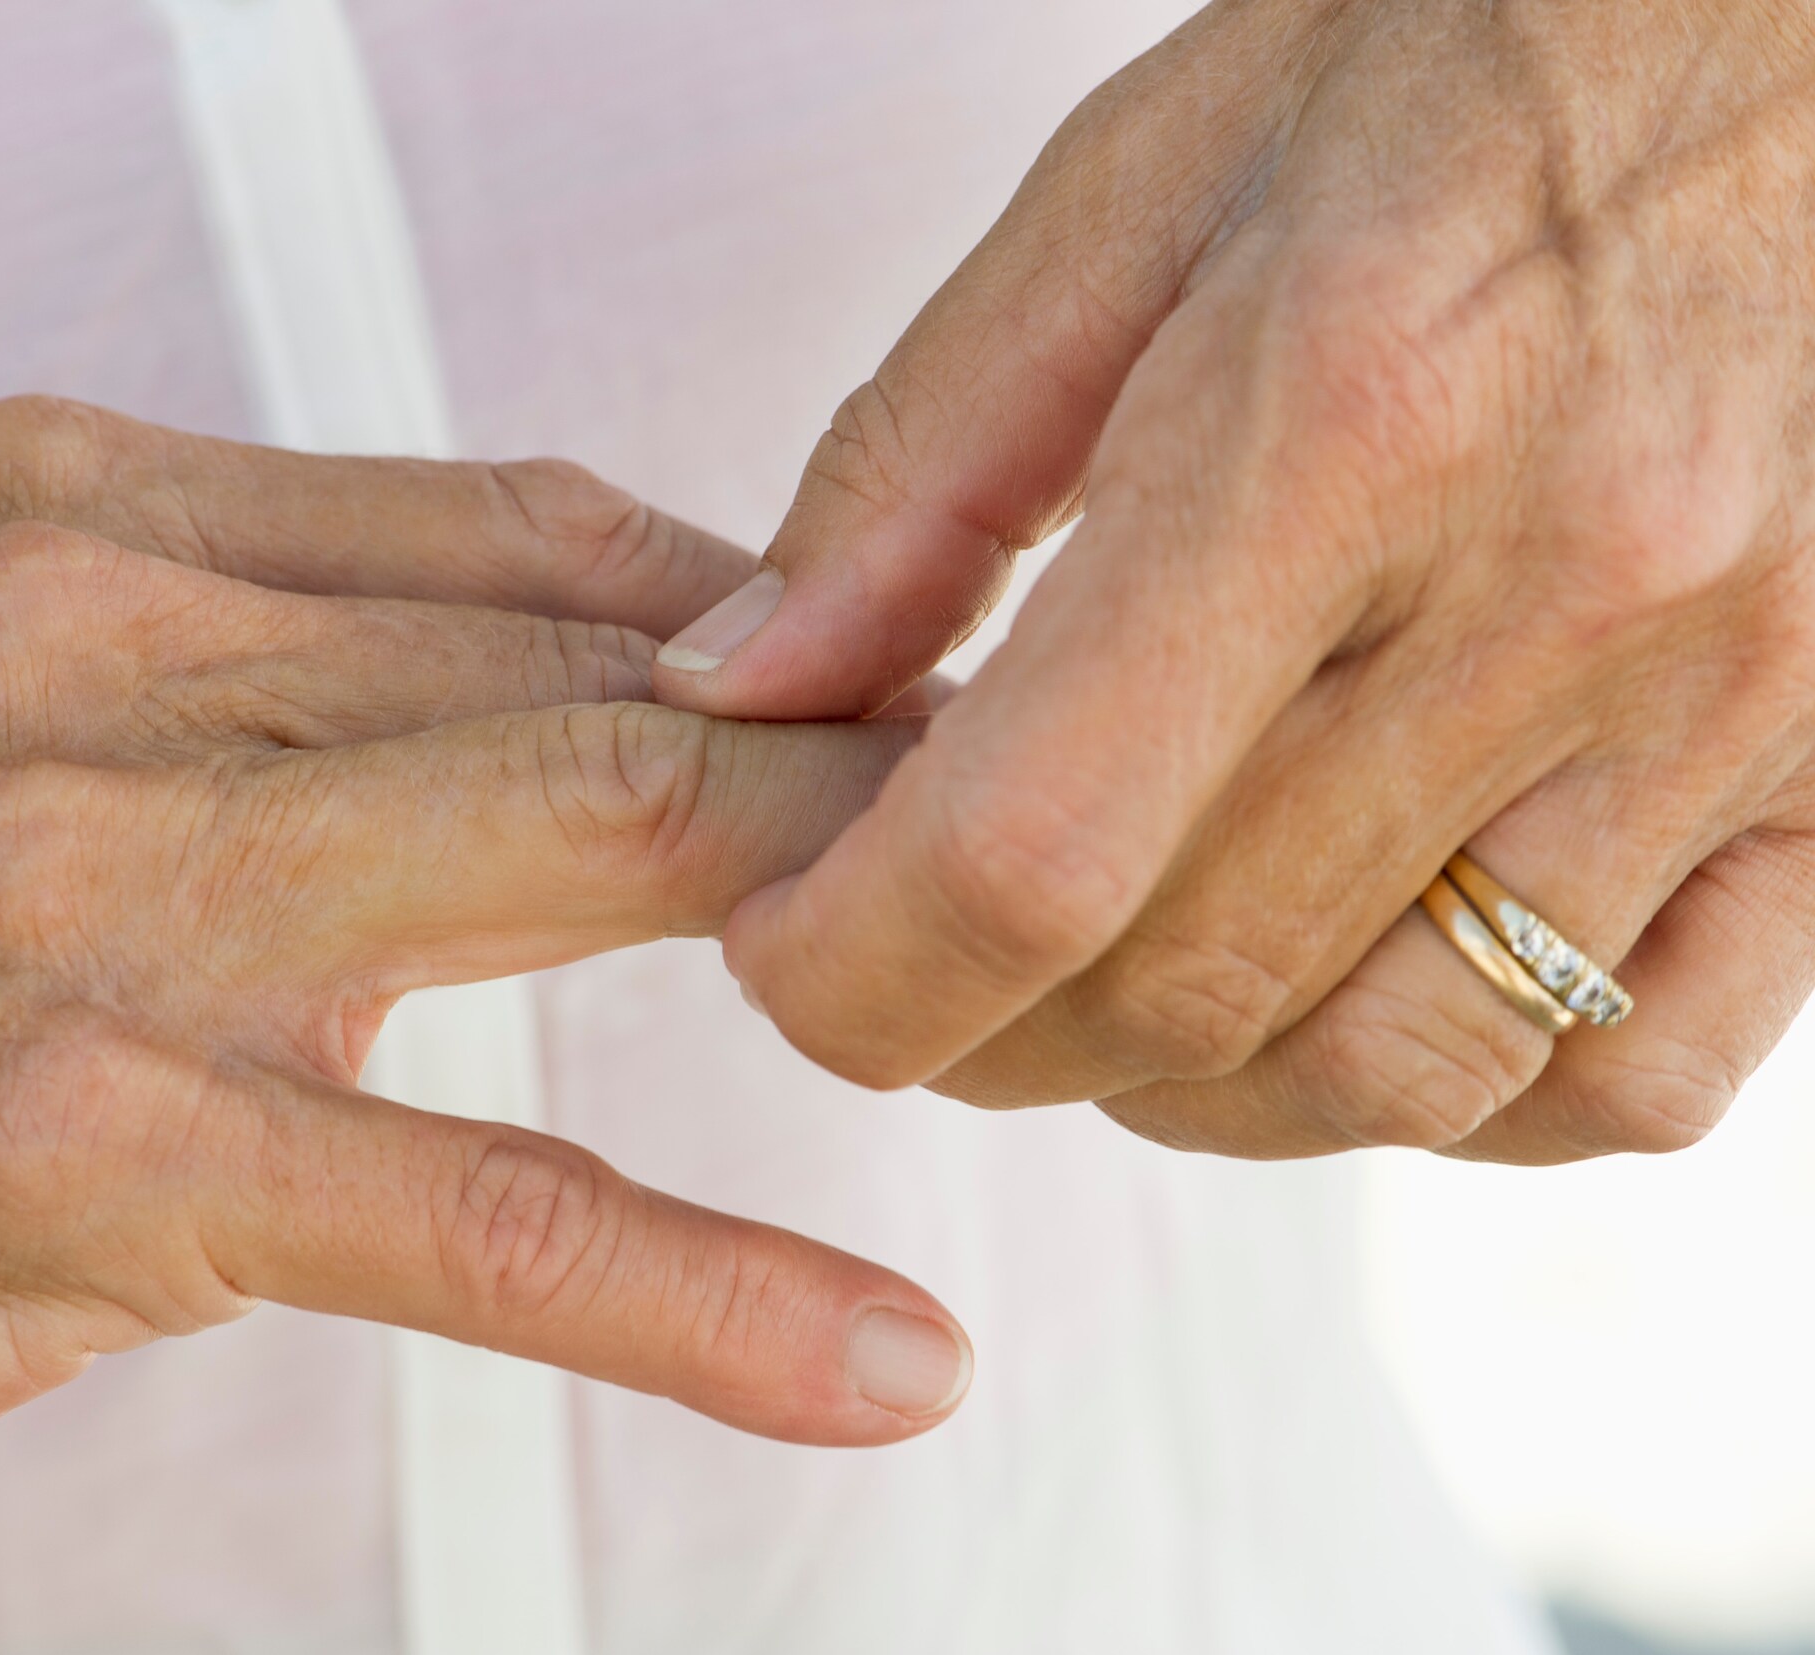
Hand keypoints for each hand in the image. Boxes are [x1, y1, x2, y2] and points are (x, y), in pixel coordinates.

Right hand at [0, 398, 966, 1590]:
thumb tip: (549, 687)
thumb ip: (240, 663)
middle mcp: (79, 645)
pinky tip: (860, 1351)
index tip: (891, 694)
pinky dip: (706, 1288)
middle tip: (1032, 832)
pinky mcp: (91, 1147)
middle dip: (851, 759)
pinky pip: (480, 1201)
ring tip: (1027, 1015)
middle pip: (605, 667)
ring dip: (850, 940)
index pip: (530, 526)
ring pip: (590, 858)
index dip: (760, 620)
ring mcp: (86, 891)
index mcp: (65, 515)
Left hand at [656, 0, 1814, 1160]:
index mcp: (1336, 418)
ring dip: (1186, 1086)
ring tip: (1104, 981)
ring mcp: (1731, 700)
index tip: (788, 952)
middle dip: (981, 1030)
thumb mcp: (1140, 189)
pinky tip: (1352, 994)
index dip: (857, 969)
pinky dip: (1455, 1099)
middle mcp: (1558, 587)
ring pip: (1397, 1072)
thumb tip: (745, 688)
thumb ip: (919, 466)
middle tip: (910, 952)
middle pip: (1189, 988)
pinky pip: (1643, 1076)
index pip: (1034, 850)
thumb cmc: (1479, 56)